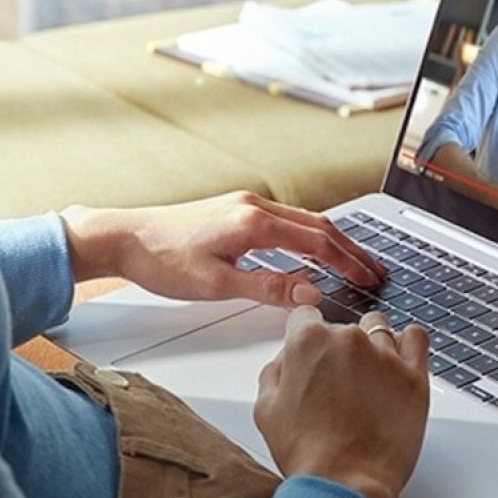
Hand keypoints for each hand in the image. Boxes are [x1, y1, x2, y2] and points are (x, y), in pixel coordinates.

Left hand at [60, 191, 387, 307]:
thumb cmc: (160, 259)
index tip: (369, 279)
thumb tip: (309, 293)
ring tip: (352, 263)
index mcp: (253, 222)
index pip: (317, 241)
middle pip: (318, 226)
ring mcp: (244, 205)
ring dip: (331, 242)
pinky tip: (310, 254)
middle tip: (375, 271)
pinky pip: (284, 221)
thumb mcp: (216, 284)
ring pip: (303, 221)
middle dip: (350, 249)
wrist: (122, 237)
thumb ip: (266, 288)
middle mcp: (253, 206)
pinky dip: (308, 237)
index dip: (347, 262)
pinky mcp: (234, 210)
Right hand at [254, 308, 429, 497]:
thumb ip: (276, 370)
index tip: (314, 355)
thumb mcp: (266, 408)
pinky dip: (408, 345)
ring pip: (379, 328)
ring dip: (372, 346)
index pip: (306, 317)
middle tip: (338, 385)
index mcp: (308, 341)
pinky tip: (397, 365)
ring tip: (368, 380)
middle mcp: (347, 339)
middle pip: (343, 327)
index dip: (306, 338)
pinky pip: (417, 337)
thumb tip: (288, 358)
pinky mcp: (414, 374)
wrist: (345, 486)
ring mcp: (384, 354)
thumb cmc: (307, 453)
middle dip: (339, 350)